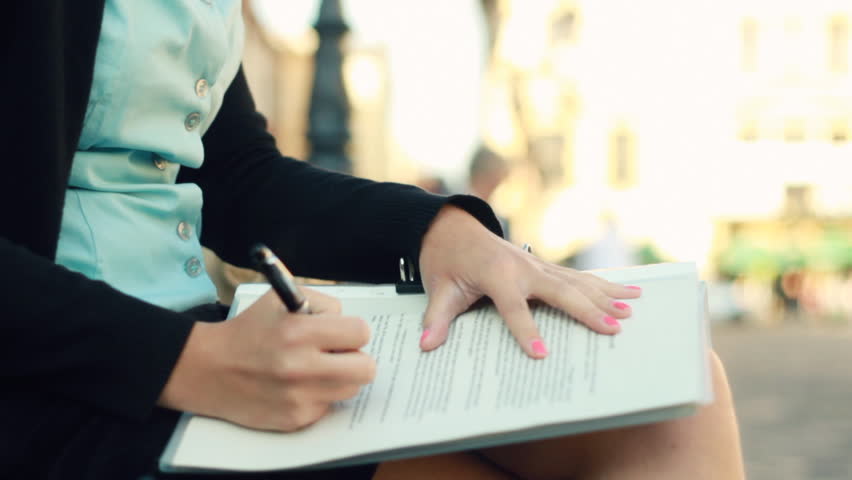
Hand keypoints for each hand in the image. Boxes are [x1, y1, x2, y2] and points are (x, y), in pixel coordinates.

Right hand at [159, 287, 375, 430]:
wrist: (207, 368)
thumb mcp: (280, 300)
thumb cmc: (248, 331)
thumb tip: (349, 323)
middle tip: (338, 354)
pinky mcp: (294, 419)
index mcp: (299, 332)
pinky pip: (327, 406)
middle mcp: (300, 367)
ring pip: (351, 389)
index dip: (352, 331)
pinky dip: (318, 396)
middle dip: (355, 358)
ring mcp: (298, 397)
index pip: (360, 332)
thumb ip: (321, 305)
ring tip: (316, 368)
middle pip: (366, 368)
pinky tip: (297, 386)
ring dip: (340, 378)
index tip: (341, 333)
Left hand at [418, 205, 641, 358]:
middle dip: (587, 310)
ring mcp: (537, 265)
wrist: (451, 228)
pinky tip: (627, 292)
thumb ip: (436, 318)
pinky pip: (578, 278)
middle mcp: (523, 267)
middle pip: (560, 291)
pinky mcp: (544, 267)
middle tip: (612, 328)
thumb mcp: (437, 289)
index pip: (513, 307)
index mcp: (496, 273)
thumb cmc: (445, 261)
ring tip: (631, 310)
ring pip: (576, 282)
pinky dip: (603, 285)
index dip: (525, 331)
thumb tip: (426, 345)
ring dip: (605, 296)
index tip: (540, 354)